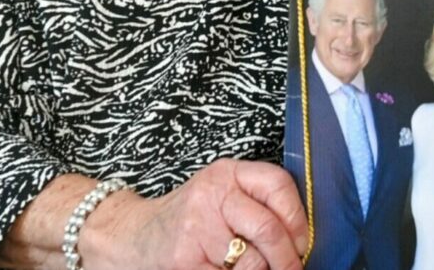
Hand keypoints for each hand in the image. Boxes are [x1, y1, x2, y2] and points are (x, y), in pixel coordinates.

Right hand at [87, 160, 307, 269]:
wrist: (131, 234)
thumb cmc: (188, 218)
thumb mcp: (221, 195)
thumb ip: (256, 205)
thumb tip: (301, 240)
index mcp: (226, 173)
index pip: (277, 185)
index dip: (297, 218)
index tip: (302, 242)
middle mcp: (211, 195)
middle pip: (268, 229)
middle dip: (287, 258)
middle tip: (292, 268)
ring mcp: (196, 228)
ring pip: (252, 262)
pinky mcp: (185, 261)